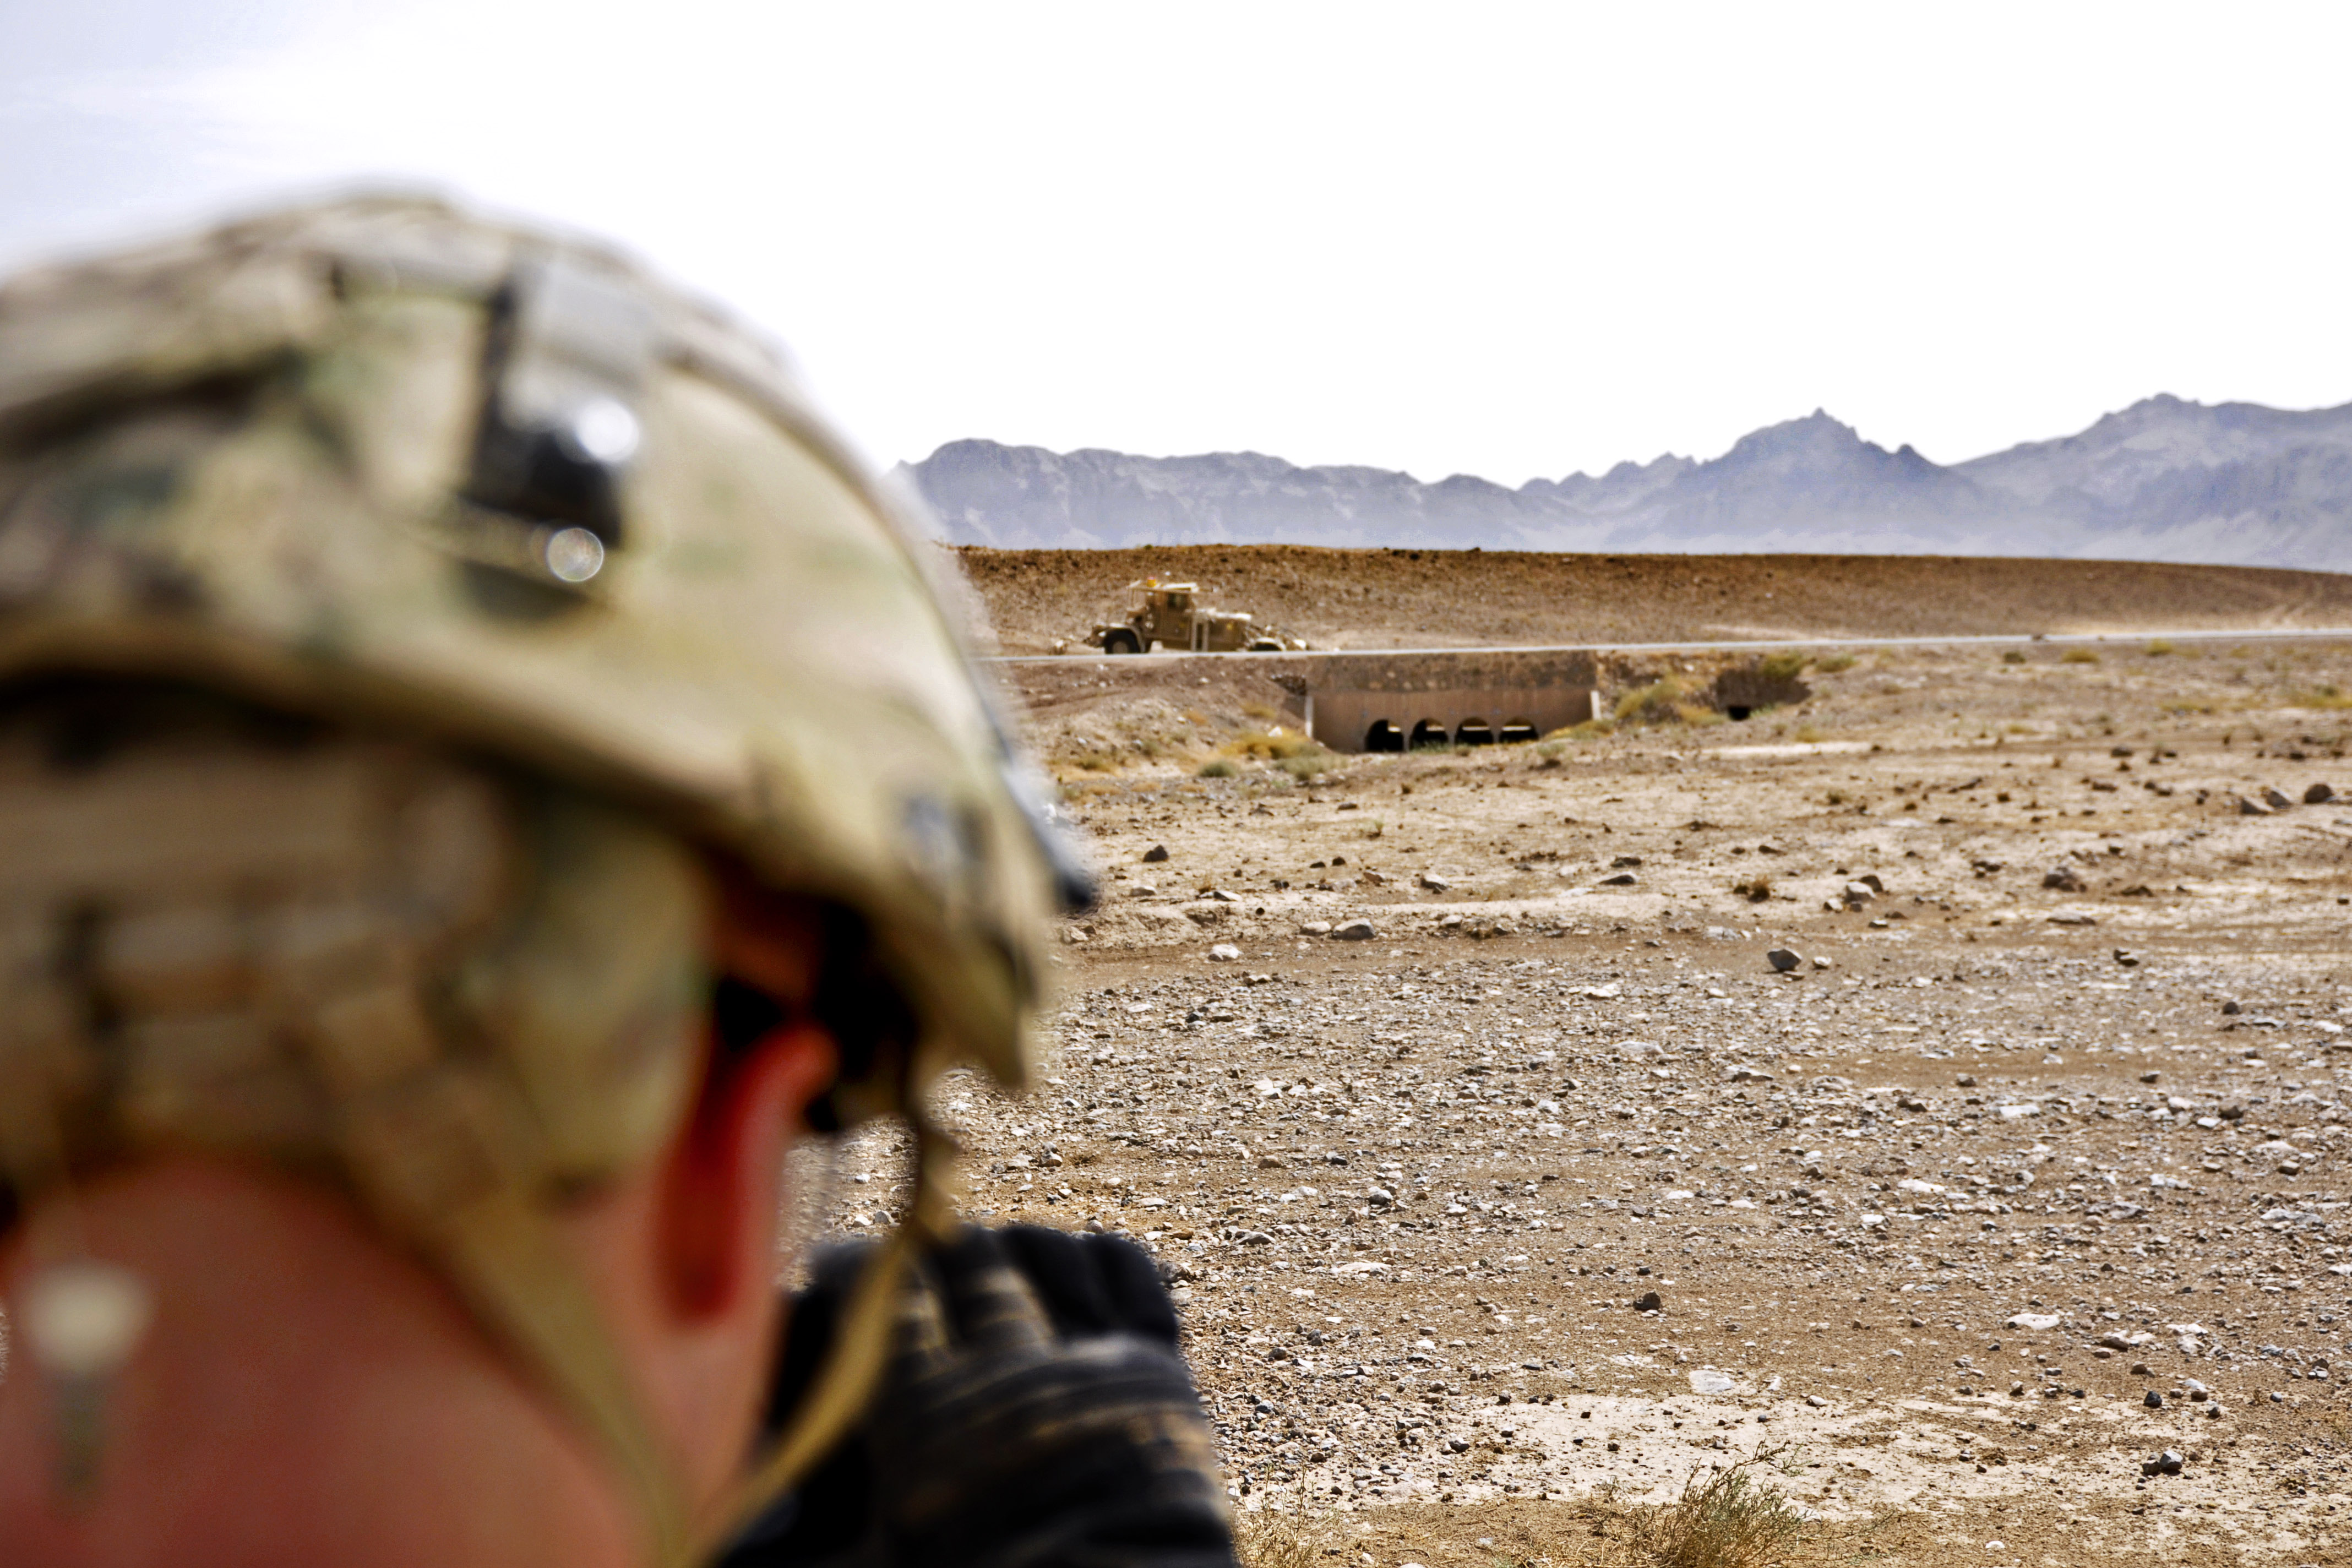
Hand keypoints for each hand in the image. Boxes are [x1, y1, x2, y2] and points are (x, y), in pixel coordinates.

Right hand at [720, 1225, 1234, 1567]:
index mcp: (926, 1413)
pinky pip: (1128, 1273)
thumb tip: (731, 1531)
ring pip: (1047, 1251)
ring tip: (993, 1253)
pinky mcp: (1161, 1370)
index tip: (836, 1263)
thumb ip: (795, 1547)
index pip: (877, 1298)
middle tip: (917, 1249)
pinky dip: (1100, 1258)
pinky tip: (1080, 1259)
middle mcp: (1007, 1369)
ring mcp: (1091, 1361)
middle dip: (935, 1244)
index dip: (855, 1267)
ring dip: (1017, 1245)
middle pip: (964, 1261)